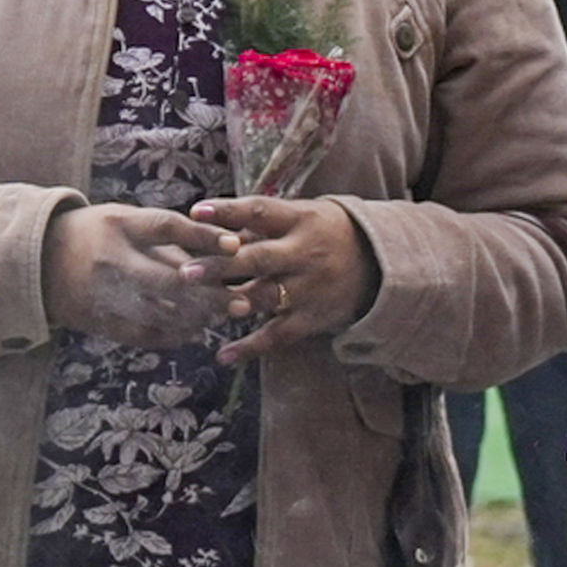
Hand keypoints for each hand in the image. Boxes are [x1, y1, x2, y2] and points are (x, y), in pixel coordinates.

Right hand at [43, 202, 227, 343]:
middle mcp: (112, 261)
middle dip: (209, 294)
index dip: (202, 236)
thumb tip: (221, 252)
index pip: (166, 227)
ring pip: (162, 313)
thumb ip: (168, 237)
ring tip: (224, 315)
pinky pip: (146, 334)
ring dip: (198, 317)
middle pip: (169, 280)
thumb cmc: (96, 235)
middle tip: (242, 302)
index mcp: (119, 225)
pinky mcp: (102, 322)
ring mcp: (106, 295)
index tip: (235, 245)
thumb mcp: (125, 220)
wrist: (39, 262)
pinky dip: (174, 333)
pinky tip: (195, 329)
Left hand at [191, 194, 377, 363]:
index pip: (260, 211)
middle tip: (186, 270)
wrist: (380, 265)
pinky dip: (252, 347)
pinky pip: (279, 335)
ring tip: (199, 306)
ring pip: (266, 296)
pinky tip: (224, 355)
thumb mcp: (303, 217)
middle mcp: (305, 253)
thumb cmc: (327, 234)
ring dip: (231, 302)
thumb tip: (207, 221)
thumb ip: (260, 222)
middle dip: (222, 265)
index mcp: (301, 220)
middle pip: (259, 258)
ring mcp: (310, 288)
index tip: (195, 211)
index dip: (229, 211)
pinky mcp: (314, 318)